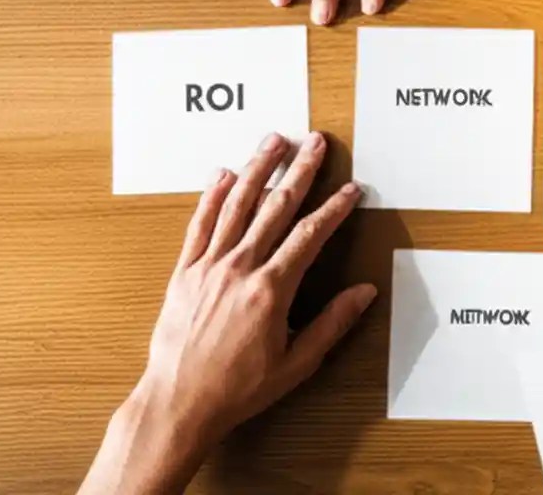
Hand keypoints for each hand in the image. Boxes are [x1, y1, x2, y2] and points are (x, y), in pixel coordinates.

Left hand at [80, 132, 375, 494]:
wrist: (178, 402)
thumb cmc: (237, 389)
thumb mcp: (297, 363)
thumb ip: (332, 323)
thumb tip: (364, 293)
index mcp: (271, 290)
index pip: (310, 235)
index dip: (334, 209)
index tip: (351, 190)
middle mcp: (239, 269)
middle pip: (276, 207)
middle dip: (300, 171)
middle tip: (316, 143)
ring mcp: (208, 267)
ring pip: (237, 205)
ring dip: (258, 169)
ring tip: (273, 140)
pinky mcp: (184, 272)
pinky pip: (200, 225)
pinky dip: (212, 197)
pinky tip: (223, 175)